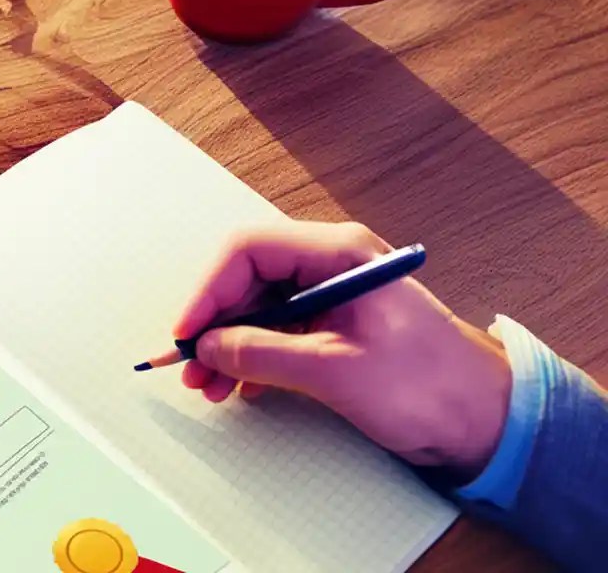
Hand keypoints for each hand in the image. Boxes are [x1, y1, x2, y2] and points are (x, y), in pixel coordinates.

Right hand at [147, 221, 512, 478]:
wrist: (487, 421)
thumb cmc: (430, 386)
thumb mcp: (334, 370)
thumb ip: (263, 353)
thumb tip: (208, 346)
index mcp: (338, 253)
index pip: (248, 250)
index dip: (208, 290)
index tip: (186, 332)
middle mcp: (331, 263)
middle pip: (247, 278)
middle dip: (213, 323)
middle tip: (190, 367)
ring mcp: (331, 294)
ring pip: (256, 307)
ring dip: (226, 345)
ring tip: (209, 386)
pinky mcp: (333, 324)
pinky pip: (276, 330)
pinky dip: (250, 357)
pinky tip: (239, 387)